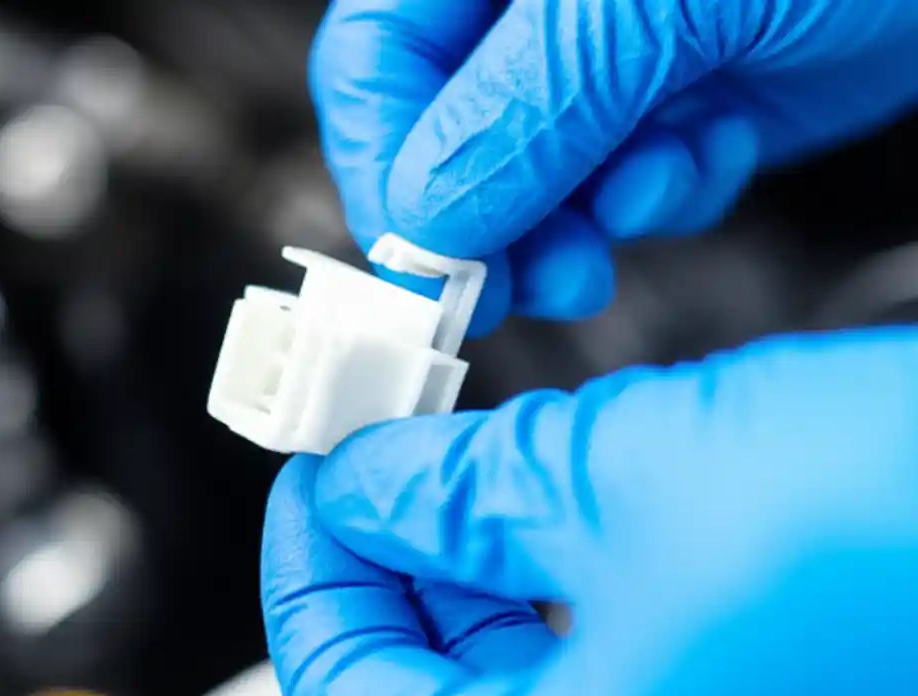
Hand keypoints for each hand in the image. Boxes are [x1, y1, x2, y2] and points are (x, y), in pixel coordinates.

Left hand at [262, 327, 917, 695]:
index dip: (312, 577)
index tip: (316, 481)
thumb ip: (453, 491)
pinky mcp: (724, 694)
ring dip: (463, 558)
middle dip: (388, 561)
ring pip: (506, 668)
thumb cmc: (890, 532)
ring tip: (449, 455)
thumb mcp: (617, 480)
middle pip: (423, 687)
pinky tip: (539, 490)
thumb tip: (360, 482)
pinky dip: (542, 572)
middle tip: (373, 453)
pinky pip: (591, 653)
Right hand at [311, 0, 917, 331]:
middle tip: (526, 283)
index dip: (385, 166)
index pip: (373, 64)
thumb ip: (522, 107)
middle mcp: (534, 7)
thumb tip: (425, 216)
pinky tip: (707, 154)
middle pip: (445, 133)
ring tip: (635, 207)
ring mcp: (605, 57)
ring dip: (580, 218)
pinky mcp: (676, 101)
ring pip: (536, 176)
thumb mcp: (652, 1)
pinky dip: (662, 194)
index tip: (425, 262)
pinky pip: (627, 182)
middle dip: (491, 218)